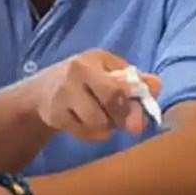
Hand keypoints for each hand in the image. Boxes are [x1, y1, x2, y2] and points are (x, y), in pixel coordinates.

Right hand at [28, 50, 161, 141]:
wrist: (39, 93)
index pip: (120, 85)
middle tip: (121, 120)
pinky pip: (85, 133)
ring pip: (98, 122)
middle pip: (111, 102)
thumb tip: (156, 85)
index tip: (137, 111)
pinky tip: (87, 125)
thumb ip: (133, 79)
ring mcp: (62, 95)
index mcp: (91, 60)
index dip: (133, 102)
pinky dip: (92, 134)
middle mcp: (74, 73)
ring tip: (101, 119)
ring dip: (106, 127)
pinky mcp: (53, 115)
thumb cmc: (82, 80)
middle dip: (121, 116)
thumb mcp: (106, 71)